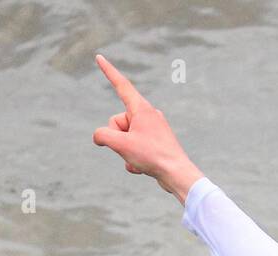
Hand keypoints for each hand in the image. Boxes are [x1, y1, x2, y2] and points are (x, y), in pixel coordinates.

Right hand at [91, 54, 203, 202]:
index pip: (121, 85)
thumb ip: (102, 135)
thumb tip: (100, 137)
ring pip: (124, 137)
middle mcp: (149, 115)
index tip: (100, 57)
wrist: (178, 175)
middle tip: (131, 148)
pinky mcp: (156, 143)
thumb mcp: (120, 144)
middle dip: (117, 137)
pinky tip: (142, 168)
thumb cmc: (152, 156)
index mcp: (142, 109)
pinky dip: (133, 159)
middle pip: (117, 121)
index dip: (108, 71)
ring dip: (125, 151)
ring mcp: (153, 129)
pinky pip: (135, 148)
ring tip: (140, 160)